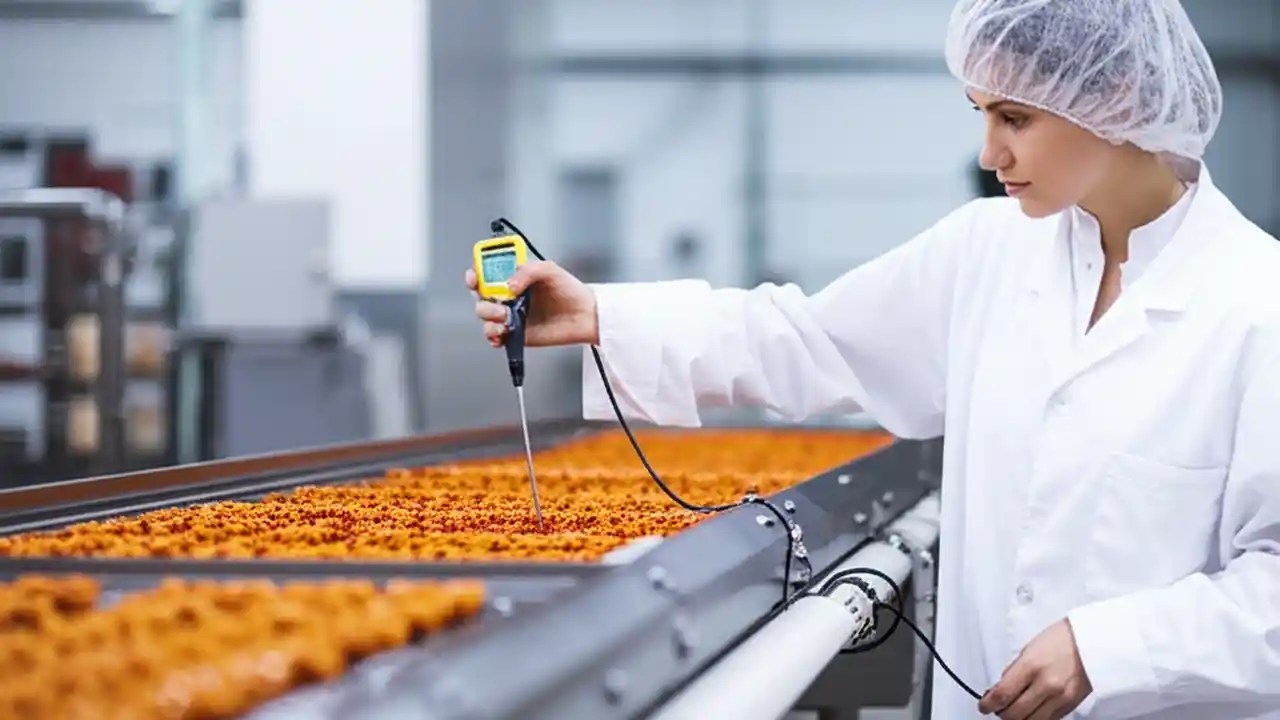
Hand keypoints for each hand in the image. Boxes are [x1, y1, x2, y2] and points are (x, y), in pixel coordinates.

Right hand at [466, 260, 598, 347]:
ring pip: (484, 316)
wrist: (585, 317)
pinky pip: (495, 336)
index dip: (476, 273)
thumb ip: (528, 271)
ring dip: (489, 316)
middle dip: (482, 298)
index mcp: (515, 276)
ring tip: (505, 317)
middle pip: (480, 295)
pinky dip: (493, 335)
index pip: (487, 272)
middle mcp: (510, 295)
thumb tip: (509, 285)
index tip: (475, 276)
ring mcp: (511, 314)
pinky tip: (503, 332)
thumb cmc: (571, 292)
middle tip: (499, 300)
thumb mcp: (550, 270)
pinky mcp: (516, 333)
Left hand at [979, 619, 1092, 719]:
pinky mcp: (1071, 706)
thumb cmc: (1061, 640)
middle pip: (1014, 714)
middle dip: (1001, 713)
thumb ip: (1014, 671)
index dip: (987, 704)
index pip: (1001, 695)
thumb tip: (1000, 689)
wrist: (1093, 642)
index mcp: (1031, 666)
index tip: (984, 706)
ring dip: (1019, 718)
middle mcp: (1046, 685)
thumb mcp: (1029, 649)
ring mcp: (1060, 698)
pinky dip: (1036, 717)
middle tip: (998, 707)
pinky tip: (1032, 709)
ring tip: (1015, 709)